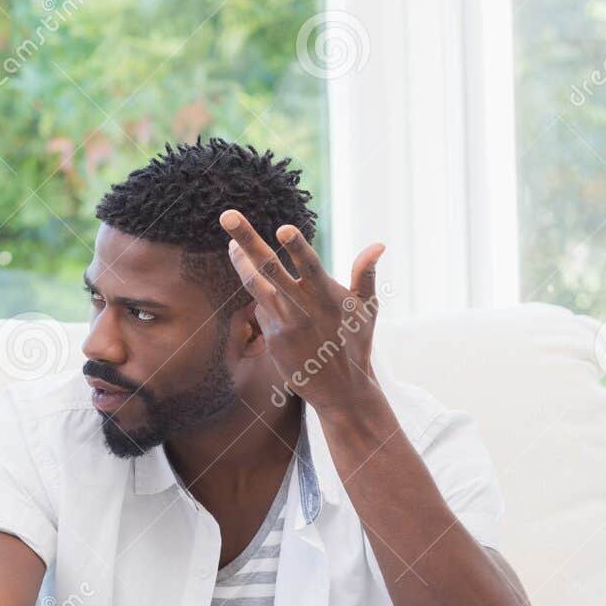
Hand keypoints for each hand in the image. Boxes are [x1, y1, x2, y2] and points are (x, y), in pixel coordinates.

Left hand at [220, 208, 385, 415]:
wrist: (341, 389)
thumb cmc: (356, 343)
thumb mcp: (367, 308)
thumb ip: (365, 274)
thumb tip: (378, 244)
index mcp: (327, 295)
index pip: (309, 265)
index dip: (296, 247)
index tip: (282, 228)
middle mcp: (302, 307)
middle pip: (268, 267)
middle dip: (247, 240)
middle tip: (227, 216)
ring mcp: (284, 323)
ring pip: (255, 285)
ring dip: (240, 262)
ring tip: (230, 243)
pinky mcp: (273, 337)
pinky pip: (263, 309)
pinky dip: (263, 298)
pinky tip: (271, 298)